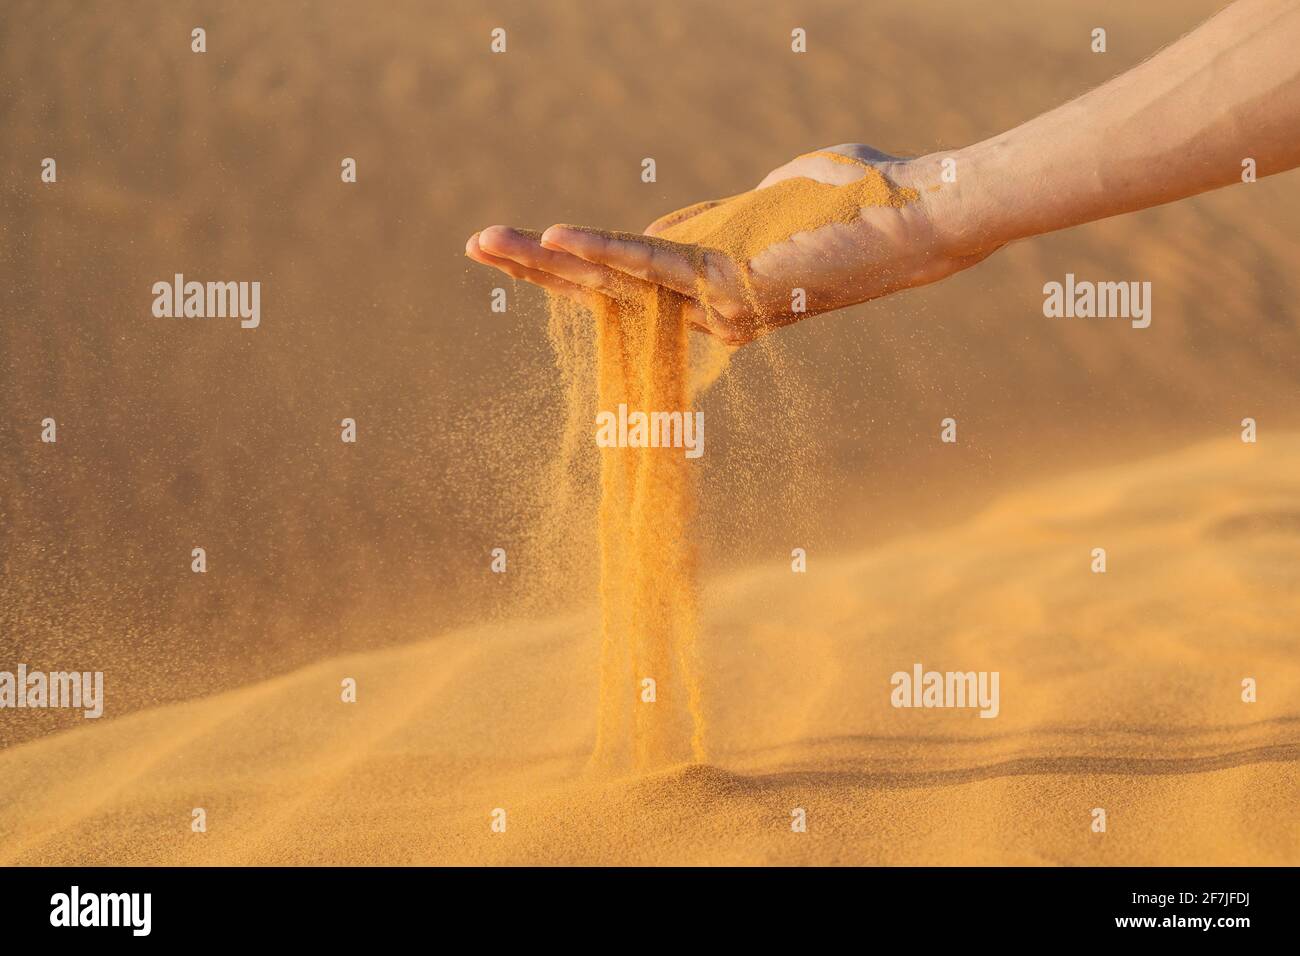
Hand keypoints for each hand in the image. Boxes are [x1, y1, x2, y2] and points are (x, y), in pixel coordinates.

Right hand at [466, 144, 998, 345]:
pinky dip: (601, 249)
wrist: (923, 217)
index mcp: (721, 288)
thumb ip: (752, 201)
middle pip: (610, 286)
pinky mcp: (730, 280)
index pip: (636, 274)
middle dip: (540, 268)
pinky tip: (549, 240)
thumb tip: (735, 206)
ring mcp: (718, 301)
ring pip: (615, 278)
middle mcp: (711, 307)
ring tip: (482, 244)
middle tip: (477, 248)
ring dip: (544, 260)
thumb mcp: (790, 188)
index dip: (584, 255)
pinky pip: (652, 264)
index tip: (535, 243)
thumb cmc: (869, 195)